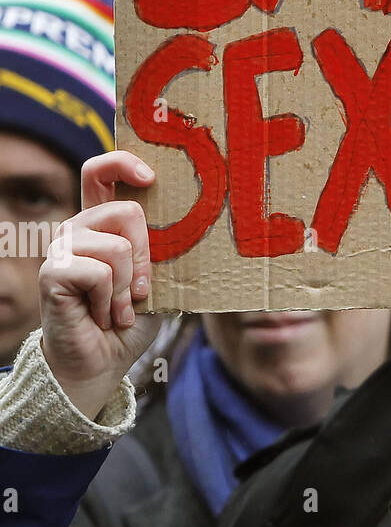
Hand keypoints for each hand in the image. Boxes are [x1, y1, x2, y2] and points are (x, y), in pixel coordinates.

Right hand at [39, 152, 159, 419]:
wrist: (101, 363)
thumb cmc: (128, 322)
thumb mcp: (158, 282)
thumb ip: (164, 251)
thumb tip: (201, 224)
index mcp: (101, 224)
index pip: (101, 173)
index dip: (123, 163)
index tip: (150, 178)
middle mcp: (77, 229)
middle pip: (125, 211)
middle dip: (146, 256)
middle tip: (139, 290)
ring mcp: (61, 249)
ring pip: (116, 247)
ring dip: (128, 288)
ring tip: (118, 308)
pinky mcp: (52, 272)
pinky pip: (99, 273)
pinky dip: (110, 302)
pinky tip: (101, 316)